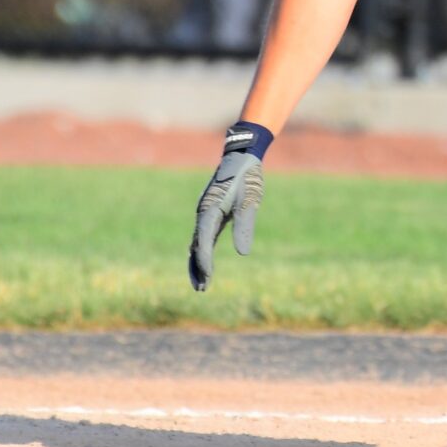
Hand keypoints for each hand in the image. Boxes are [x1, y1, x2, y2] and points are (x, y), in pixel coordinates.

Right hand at [188, 123, 268, 290]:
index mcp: (210, 210)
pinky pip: (203, 236)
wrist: (241, 156)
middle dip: (197, 268)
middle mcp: (203, 213)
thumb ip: (245, 225)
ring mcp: (205, 213)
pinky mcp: (211, 212)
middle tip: (201, 289)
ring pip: (197, 243)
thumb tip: (243, 253)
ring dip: (198, 263)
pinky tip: (204, 263)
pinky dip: (202, 251)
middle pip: (195, 246)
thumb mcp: (250, 201)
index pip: (203, 242)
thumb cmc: (248, 177)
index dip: (204, 262)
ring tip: (202, 284)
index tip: (208, 278)